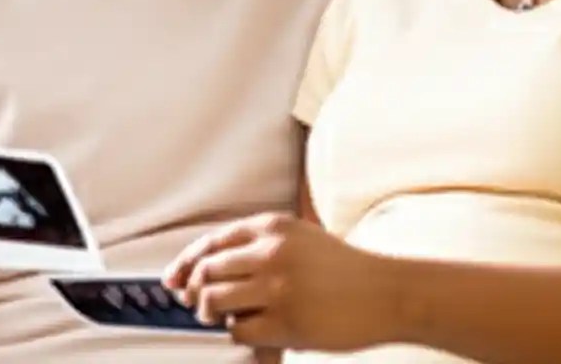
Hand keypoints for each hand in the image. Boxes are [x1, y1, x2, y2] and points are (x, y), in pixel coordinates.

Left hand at [163, 214, 395, 352]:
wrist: (387, 293)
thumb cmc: (345, 269)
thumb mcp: (301, 238)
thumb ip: (260, 244)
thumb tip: (209, 266)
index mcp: (273, 228)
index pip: (212, 243)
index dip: (186, 262)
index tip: (173, 279)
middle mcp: (270, 253)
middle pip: (206, 272)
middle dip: (194, 291)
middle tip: (199, 303)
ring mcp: (277, 288)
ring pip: (213, 300)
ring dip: (210, 313)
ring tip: (225, 316)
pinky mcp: (285, 321)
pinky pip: (238, 329)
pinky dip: (238, 332)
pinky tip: (254, 328)